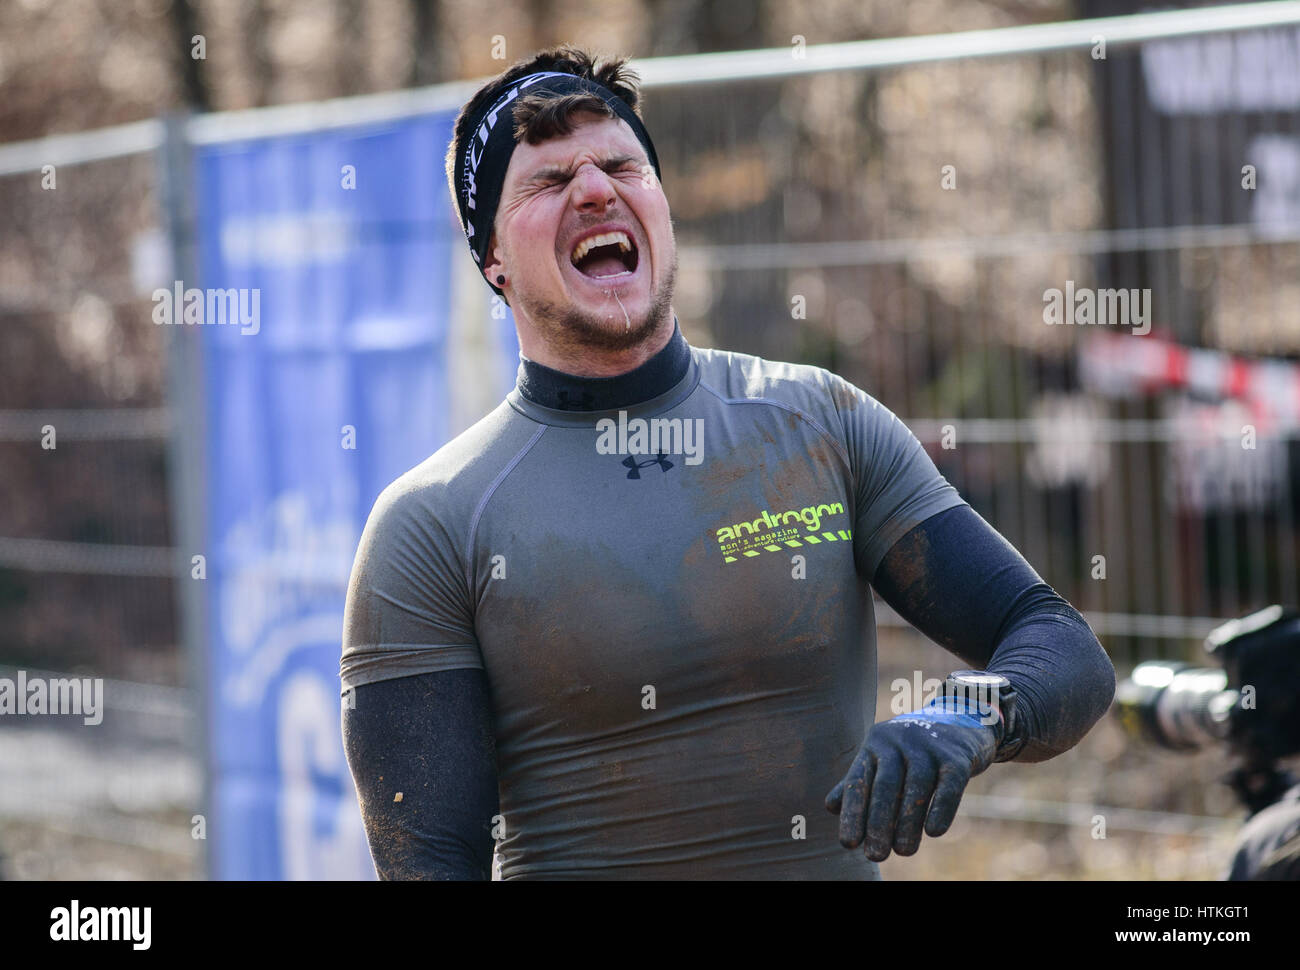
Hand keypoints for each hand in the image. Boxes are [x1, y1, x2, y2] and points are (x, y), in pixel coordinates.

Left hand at [825, 701, 997, 861]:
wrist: (958, 722)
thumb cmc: (911, 751)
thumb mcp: (882, 760)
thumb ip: (859, 781)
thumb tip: (830, 807)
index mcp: (874, 744)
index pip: (858, 781)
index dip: (852, 813)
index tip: (848, 843)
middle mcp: (897, 741)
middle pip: (885, 786)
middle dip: (878, 823)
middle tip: (876, 855)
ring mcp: (928, 746)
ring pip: (916, 787)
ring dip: (908, 823)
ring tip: (903, 851)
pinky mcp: (956, 756)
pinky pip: (949, 785)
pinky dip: (941, 808)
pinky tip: (933, 832)